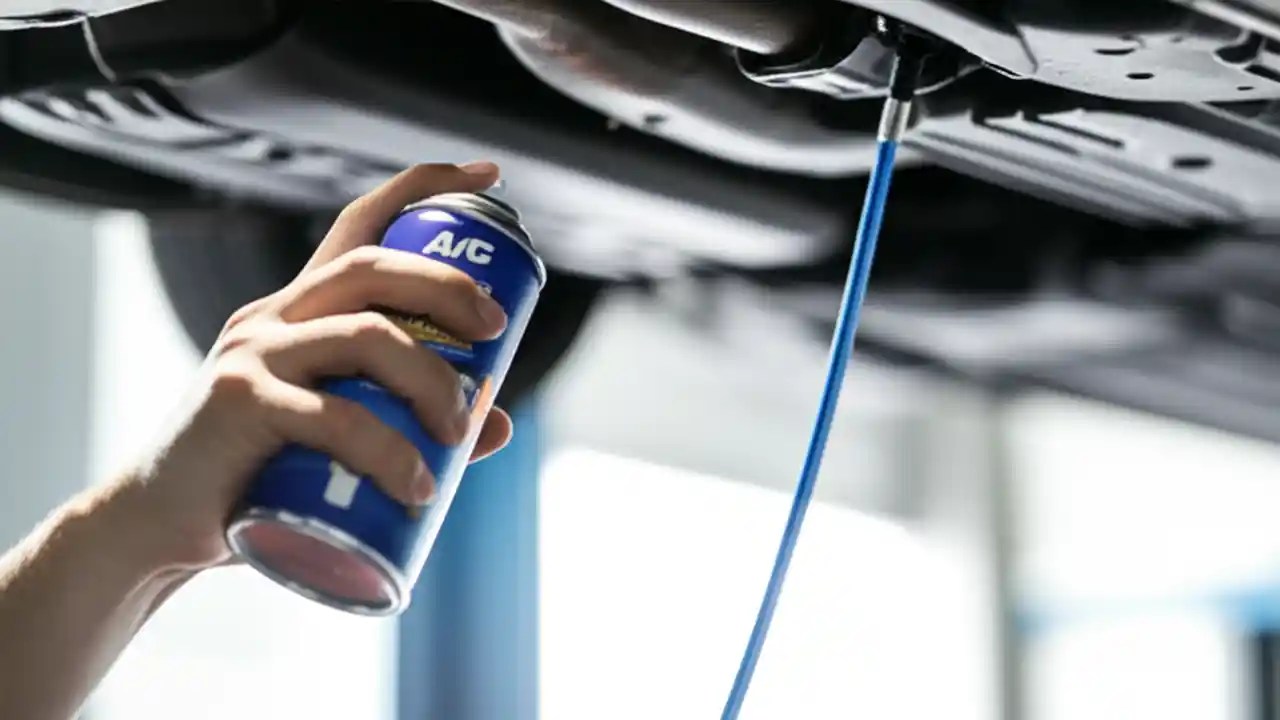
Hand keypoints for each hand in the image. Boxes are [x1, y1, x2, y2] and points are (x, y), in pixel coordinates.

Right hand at [112, 162, 513, 571]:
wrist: (158, 528)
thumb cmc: (256, 478)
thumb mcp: (338, 443)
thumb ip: (415, 425)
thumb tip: (496, 425)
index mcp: (300, 311)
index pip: (360, 225)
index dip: (423, 189)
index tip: (489, 173)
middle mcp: (274, 316)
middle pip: (372, 268)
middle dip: (446, 286)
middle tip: (496, 328)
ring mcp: (253, 355)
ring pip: (366, 335)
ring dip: (431, 380)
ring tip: (459, 431)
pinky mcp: (240, 405)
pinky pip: (333, 417)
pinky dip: (388, 451)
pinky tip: (418, 485)